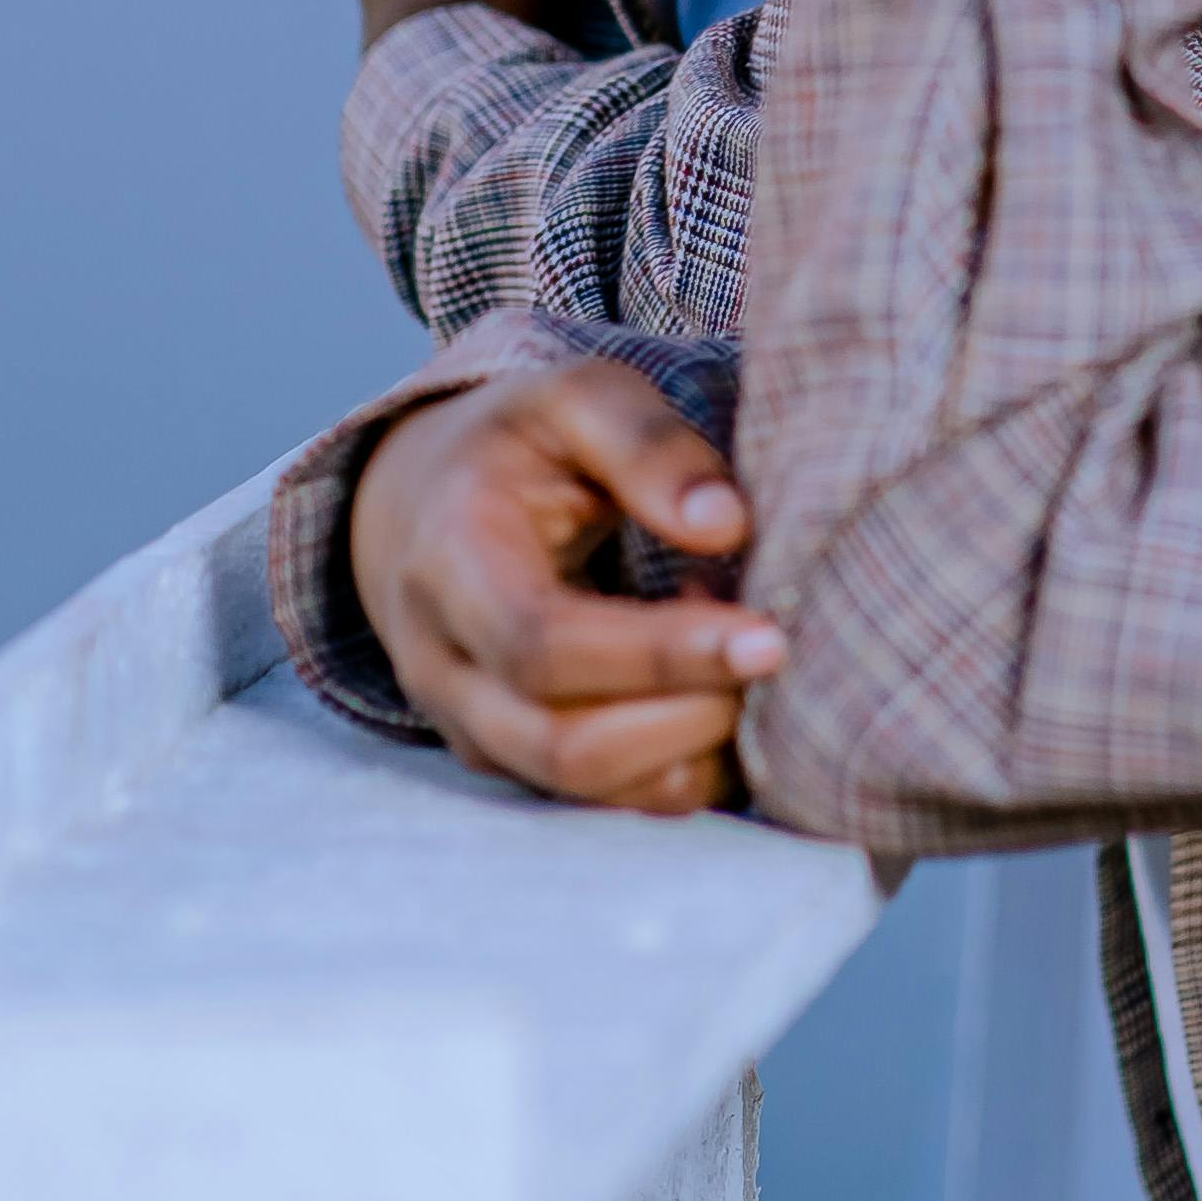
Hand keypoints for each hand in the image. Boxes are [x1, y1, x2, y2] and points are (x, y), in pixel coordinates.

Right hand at [346, 361, 786, 815]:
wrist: (426, 504)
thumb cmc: (518, 445)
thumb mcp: (573, 399)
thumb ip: (647, 443)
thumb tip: (725, 525)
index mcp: (449, 566)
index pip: (542, 645)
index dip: (659, 655)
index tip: (768, 636)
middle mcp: (443, 667)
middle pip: (560, 745)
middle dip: (686, 719)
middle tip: (776, 658)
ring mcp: (472, 728)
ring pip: (584, 791)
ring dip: (690, 749)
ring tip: (742, 664)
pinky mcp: (514, 760)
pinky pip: (606, 802)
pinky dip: (682, 769)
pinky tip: (720, 697)